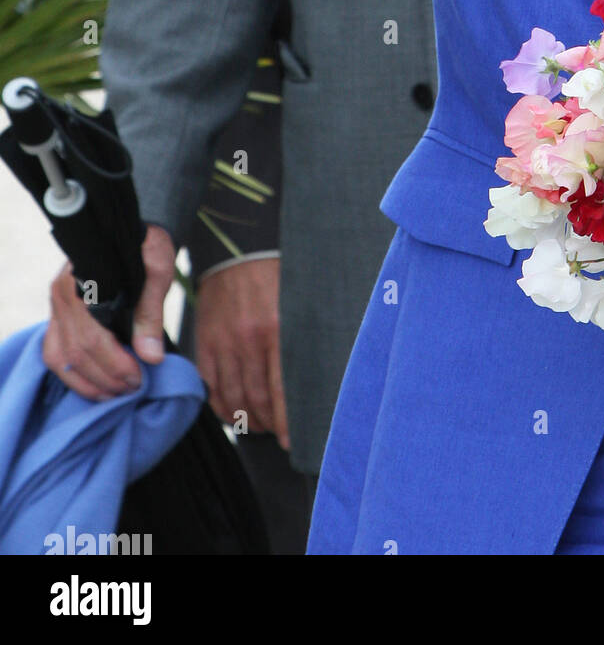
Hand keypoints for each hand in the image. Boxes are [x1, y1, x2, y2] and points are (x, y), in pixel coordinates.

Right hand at [42, 223, 176, 399]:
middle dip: (106, 379)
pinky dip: (72, 374)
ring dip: (87, 383)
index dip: (116, 365)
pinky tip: (94, 384)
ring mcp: (55, 305)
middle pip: (76, 353)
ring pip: (59, 358)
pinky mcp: (57, 313)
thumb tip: (152, 357)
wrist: (127, 224)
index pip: (93, 338)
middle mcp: (63, 296)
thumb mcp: (156, 271)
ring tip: (115, 394)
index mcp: (85, 284)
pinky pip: (54, 352)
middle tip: (133, 390)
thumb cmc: (145, 246)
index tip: (139, 378)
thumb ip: (151, 314)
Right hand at [194, 257, 288, 451]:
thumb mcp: (301, 301)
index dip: (287, 422)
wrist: (240, 245)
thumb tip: (315, 379)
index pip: (282, 390)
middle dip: (269, 424)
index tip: (293, 441)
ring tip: (258, 425)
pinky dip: (220, 406)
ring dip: (246, 419)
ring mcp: (224, 340)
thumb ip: (304, 339)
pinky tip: (232, 412)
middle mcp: (249, 339)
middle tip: (276, 432)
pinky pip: (210, 385)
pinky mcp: (205, 339)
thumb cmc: (279, 274)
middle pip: (256, 399)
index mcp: (277, 329)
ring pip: (233, 396)